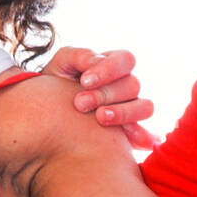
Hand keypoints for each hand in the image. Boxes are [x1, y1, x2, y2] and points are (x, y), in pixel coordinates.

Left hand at [42, 47, 158, 150]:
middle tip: (80, 104)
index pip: (125, 59)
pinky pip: (147, 135)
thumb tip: (96, 60)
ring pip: (145, 107)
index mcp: (113, 64)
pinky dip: (142, 136)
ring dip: (123, 113)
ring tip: (99, 118)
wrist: (49, 113)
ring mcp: (132, 109)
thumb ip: (77, 55)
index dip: (108, 70)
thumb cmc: (56, 83)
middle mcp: (126, 85)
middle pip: (133, 85)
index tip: (84, 81)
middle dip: (105, 94)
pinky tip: (130, 141)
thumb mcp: (62, 64)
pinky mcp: (132, 133)